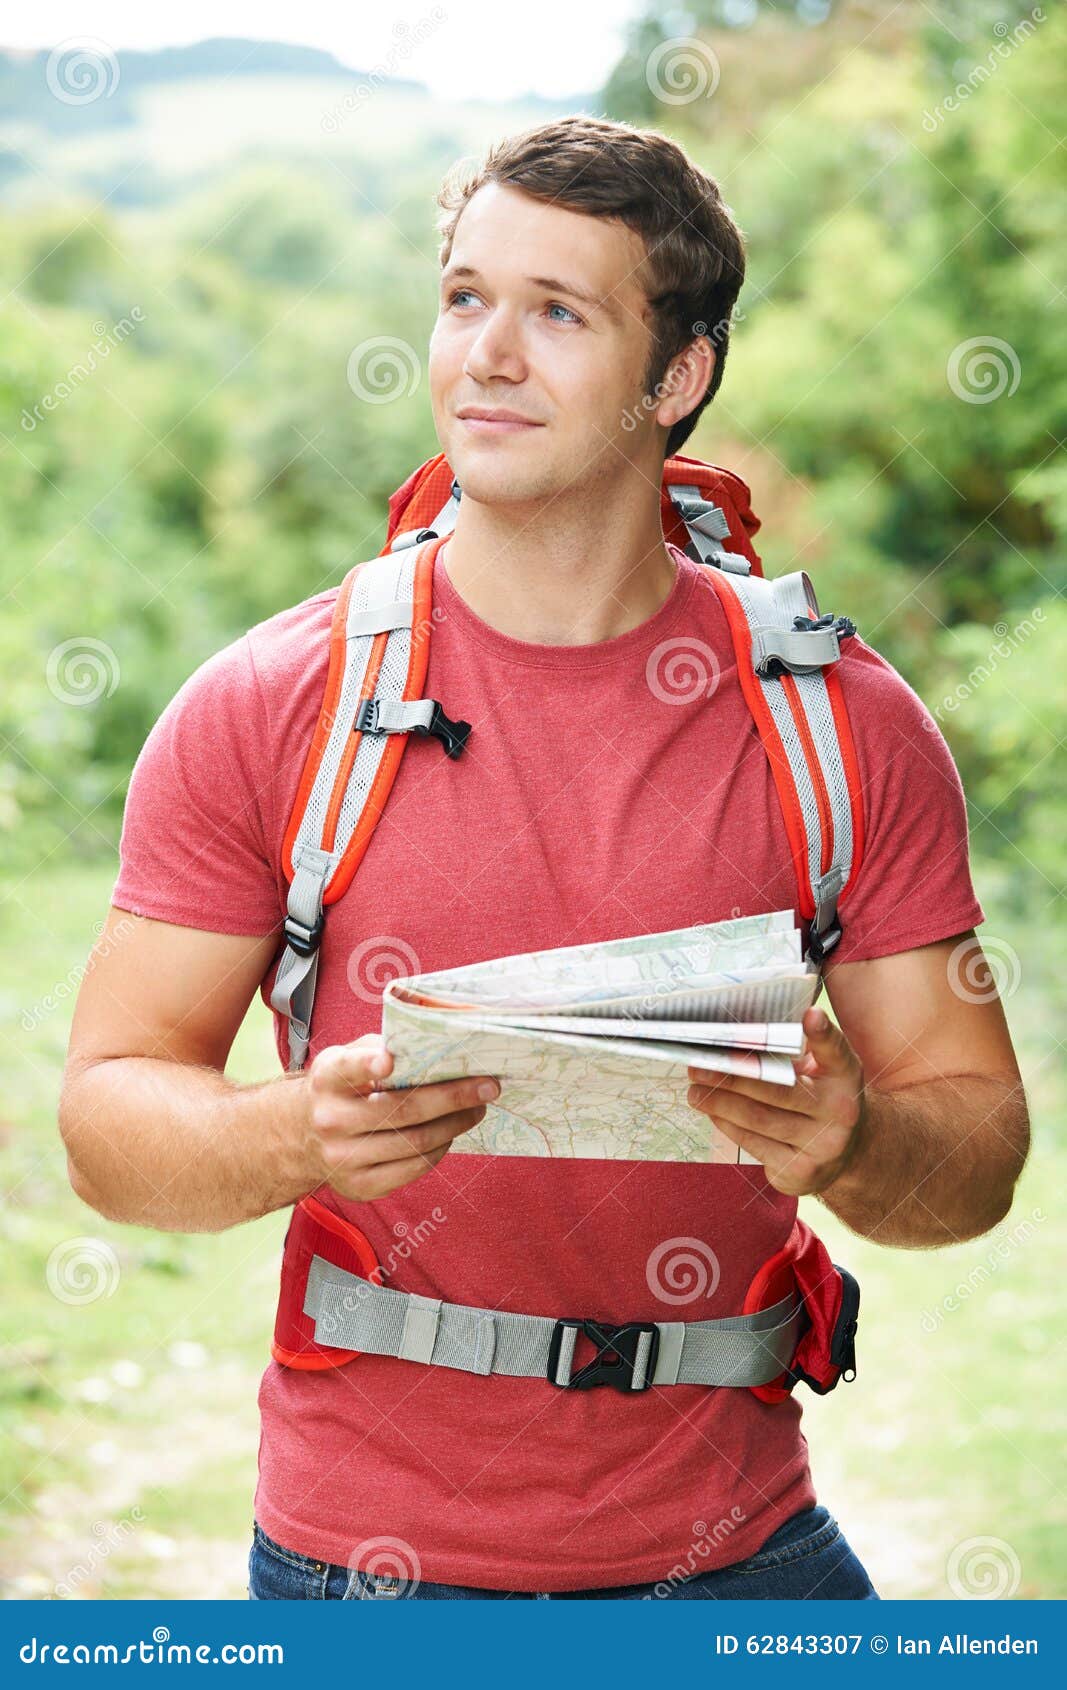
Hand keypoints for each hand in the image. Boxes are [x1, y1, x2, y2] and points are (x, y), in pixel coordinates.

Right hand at [306, 1033, 499, 1200]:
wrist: (302, 1138)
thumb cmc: (341, 1089)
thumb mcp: (346, 1059)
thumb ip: (379, 1049)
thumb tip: (436, 1046)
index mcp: (328, 1080)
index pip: (347, 1069)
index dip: (368, 1065)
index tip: (389, 1060)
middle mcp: (330, 1120)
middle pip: (402, 1110)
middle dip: (453, 1097)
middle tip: (488, 1086)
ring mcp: (343, 1158)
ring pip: (414, 1142)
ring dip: (455, 1124)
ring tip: (477, 1108)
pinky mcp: (359, 1187)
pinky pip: (413, 1168)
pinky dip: (440, 1148)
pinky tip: (450, 1133)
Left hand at [687, 1007, 865, 1195]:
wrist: (848, 1155)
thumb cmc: (822, 1099)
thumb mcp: (824, 1072)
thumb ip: (797, 1050)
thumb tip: (745, 1031)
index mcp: (845, 1076)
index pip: (835, 1051)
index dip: (822, 1033)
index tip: (810, 1015)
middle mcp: (840, 1110)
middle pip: (780, 1090)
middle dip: (733, 1077)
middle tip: (698, 1067)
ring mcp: (823, 1145)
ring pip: (760, 1119)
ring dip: (720, 1103)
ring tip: (695, 1092)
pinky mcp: (802, 1171)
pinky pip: (755, 1144)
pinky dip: (728, 1126)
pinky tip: (712, 1112)